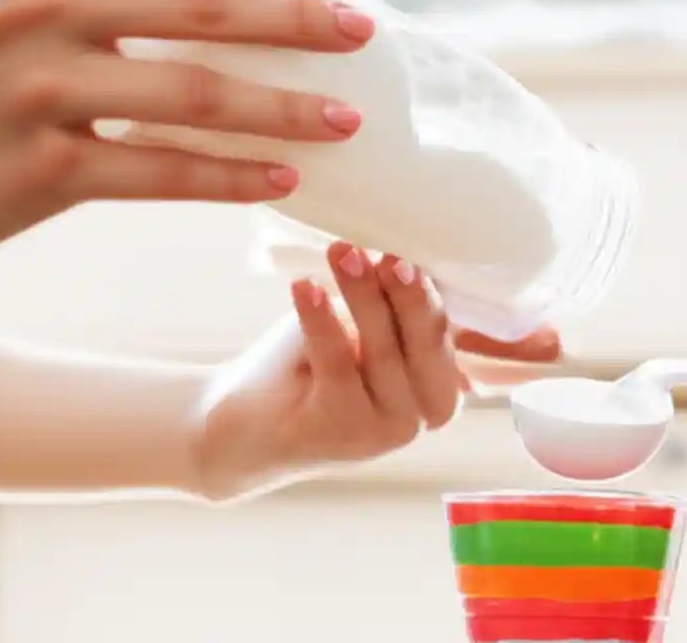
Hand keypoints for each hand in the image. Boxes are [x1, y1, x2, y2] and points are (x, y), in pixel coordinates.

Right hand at [0, 0, 373, 272]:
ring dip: (284, 110)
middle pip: (200, 8)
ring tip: (344, 120)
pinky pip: (164, 172)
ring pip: (195, 96)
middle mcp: (38, 10)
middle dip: (295, 22)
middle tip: (359, 31)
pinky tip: (280, 179)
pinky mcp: (44, 170)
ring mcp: (40, 92)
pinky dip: (231, 177)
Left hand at [189, 242, 556, 501]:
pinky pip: (336, 366)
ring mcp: (387, 432)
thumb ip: (394, 306)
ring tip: (342, 253)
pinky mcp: (342, 435)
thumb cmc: (310, 363)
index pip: (445, 333)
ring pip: (381, 353)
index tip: (409, 253)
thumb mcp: (361, 327)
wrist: (241, 421)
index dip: (430, 294)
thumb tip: (412, 252)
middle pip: (425, 345)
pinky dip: (321, 321)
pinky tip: (304, 287)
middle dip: (409, 296)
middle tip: (389, 256)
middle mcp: (425, 415)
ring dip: (362, 297)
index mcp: (441, 384)